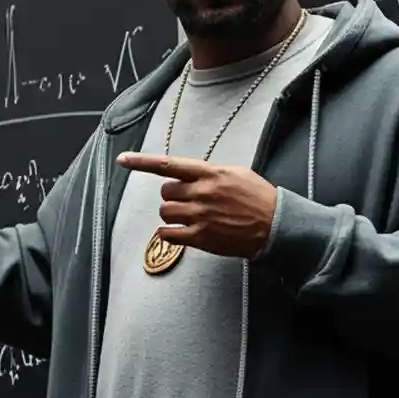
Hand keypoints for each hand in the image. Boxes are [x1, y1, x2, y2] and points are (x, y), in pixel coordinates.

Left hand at [116, 152, 278, 258]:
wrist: (275, 225)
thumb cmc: (258, 197)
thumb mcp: (236, 173)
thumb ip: (210, 173)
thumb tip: (190, 175)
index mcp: (210, 173)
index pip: (168, 165)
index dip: (142, 162)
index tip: (122, 160)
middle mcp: (201, 192)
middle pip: (164, 192)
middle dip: (171, 196)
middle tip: (187, 201)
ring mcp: (200, 216)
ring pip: (165, 212)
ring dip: (172, 214)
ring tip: (189, 216)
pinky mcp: (201, 237)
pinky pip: (168, 234)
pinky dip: (169, 233)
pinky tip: (180, 232)